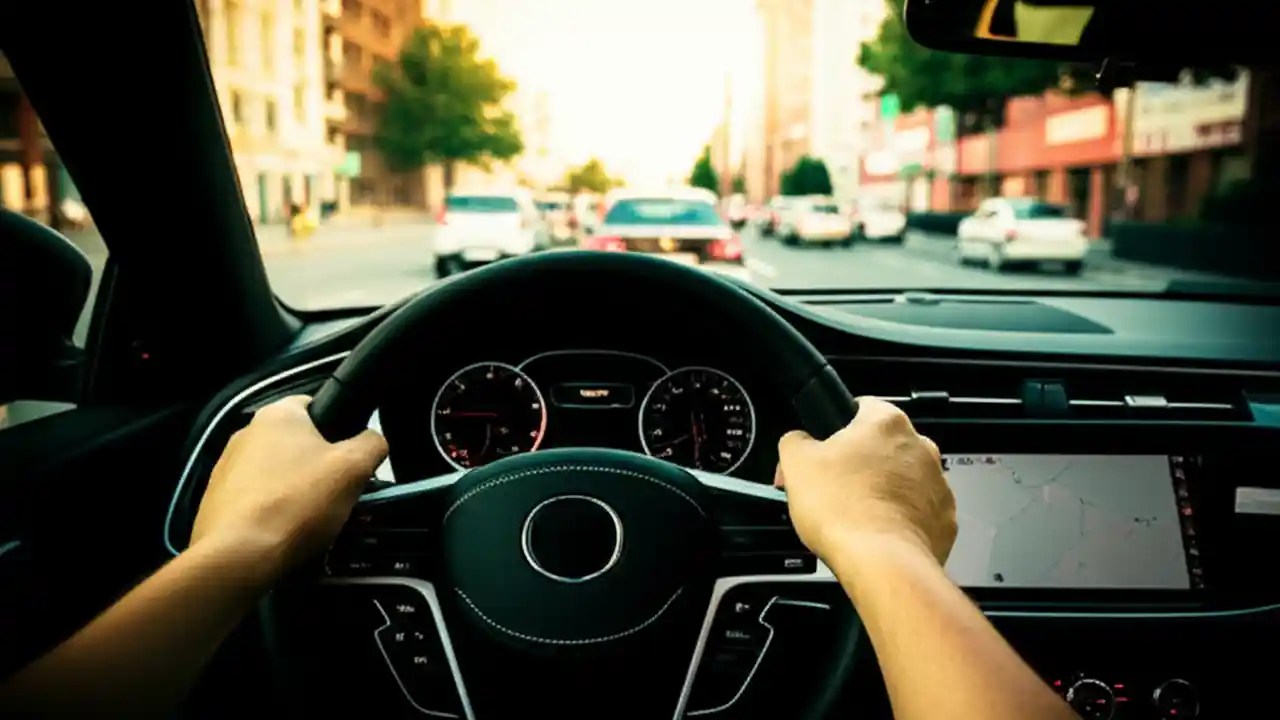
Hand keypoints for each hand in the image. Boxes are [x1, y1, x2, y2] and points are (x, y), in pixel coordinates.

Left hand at [190, 396, 387, 575]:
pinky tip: (283, 533)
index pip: (316, 404)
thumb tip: (372, 441)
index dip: (340, 427)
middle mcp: (245, 433)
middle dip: (319, 466)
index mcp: (278, 415)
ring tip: (312, 520)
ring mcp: (225, 468)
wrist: (238, 556)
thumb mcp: (354, 468)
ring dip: (295, 491)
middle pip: (297, 444)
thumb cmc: (297, 502)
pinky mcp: (215, 501)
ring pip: (277, 474)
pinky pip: (256, 500)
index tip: (351, 457)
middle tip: (339, 493)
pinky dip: (272, 512)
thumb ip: (372, 444)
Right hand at [775, 397, 955, 564]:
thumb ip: (794, 440)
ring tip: (854, 514)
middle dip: (860, 463)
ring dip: (882, 490)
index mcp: (885, 422)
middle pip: (883, 446)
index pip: (860, 407)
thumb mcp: (795, 463)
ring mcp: (937, 482)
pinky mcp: (943, 517)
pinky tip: (875, 531)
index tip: (824, 450)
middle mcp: (919, 446)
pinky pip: (918, 511)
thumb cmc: (845, 511)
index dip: (835, 429)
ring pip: (903, 478)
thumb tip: (797, 441)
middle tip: (834, 487)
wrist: (882, 563)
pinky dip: (899, 519)